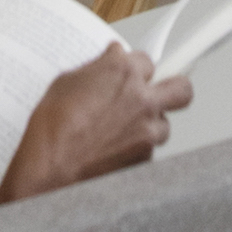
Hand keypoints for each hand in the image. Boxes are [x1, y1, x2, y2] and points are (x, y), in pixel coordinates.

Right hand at [0, 43, 191, 202]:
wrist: (49, 170)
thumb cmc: (51, 129)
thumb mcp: (66, 83)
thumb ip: (95, 71)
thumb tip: (104, 70)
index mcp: (121, 71)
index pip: (146, 60)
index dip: (135, 69)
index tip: (129, 75)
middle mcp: (141, 98)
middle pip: (181, 88)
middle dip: (171, 88)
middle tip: (157, 94)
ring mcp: (147, 130)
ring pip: (163, 124)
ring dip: (148, 125)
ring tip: (122, 132)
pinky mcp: (145, 158)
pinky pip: (149, 149)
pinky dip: (136, 149)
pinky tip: (113, 151)